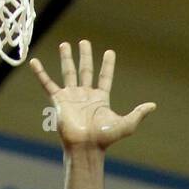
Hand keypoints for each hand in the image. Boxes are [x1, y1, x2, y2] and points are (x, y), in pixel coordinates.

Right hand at [30, 40, 156, 151]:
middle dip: (86, 56)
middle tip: (84, 42)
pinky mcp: (59, 100)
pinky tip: (34, 62)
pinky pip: (48, 84)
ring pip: (69, 72)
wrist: (85, 146)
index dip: (107, 65)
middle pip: (86, 70)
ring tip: (65, 44)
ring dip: (67, 58)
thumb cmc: (104, 138)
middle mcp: (86, 95)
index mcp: (101, 98)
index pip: (104, 77)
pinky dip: (41, 73)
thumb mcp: (126, 124)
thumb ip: (138, 113)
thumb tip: (153, 105)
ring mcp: (71, 96)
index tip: (110, 52)